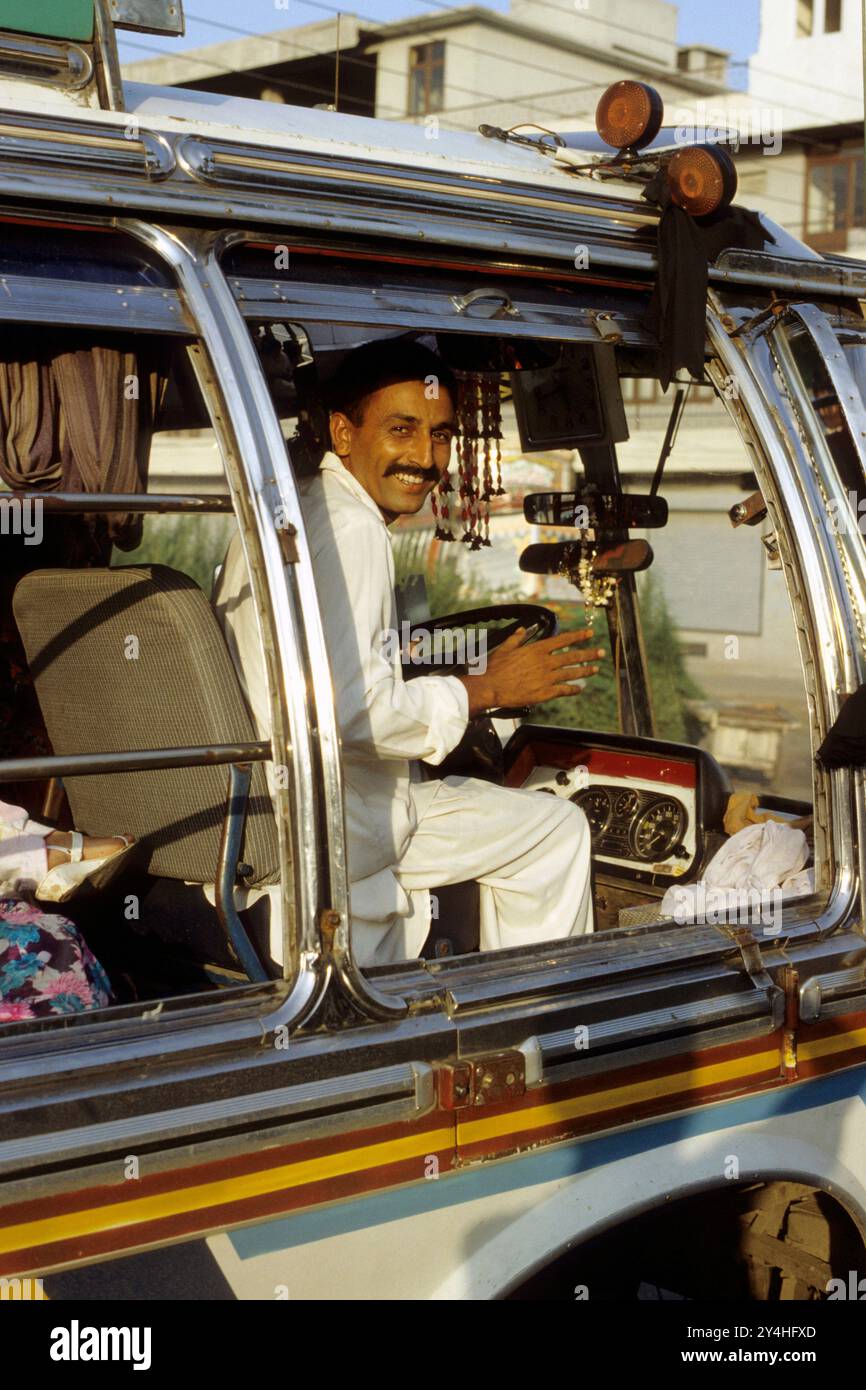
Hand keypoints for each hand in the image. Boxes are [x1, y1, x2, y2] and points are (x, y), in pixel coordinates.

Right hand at [457, 626, 604, 716]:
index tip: (589, 634)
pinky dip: (573, 689)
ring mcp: (546, 678)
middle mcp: (545, 662)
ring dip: (585, 671)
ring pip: (571, 673)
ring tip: (595, 669)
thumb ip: (516, 638)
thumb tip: (522, 629)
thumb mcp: (505, 648)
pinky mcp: (544, 693)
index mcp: (536, 649)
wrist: (489, 687)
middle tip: (601, 653)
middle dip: (589, 654)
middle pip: (572, 656)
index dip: (578, 636)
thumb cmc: (494, 667)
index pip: (562, 640)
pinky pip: (563, 690)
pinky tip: (579, 689)